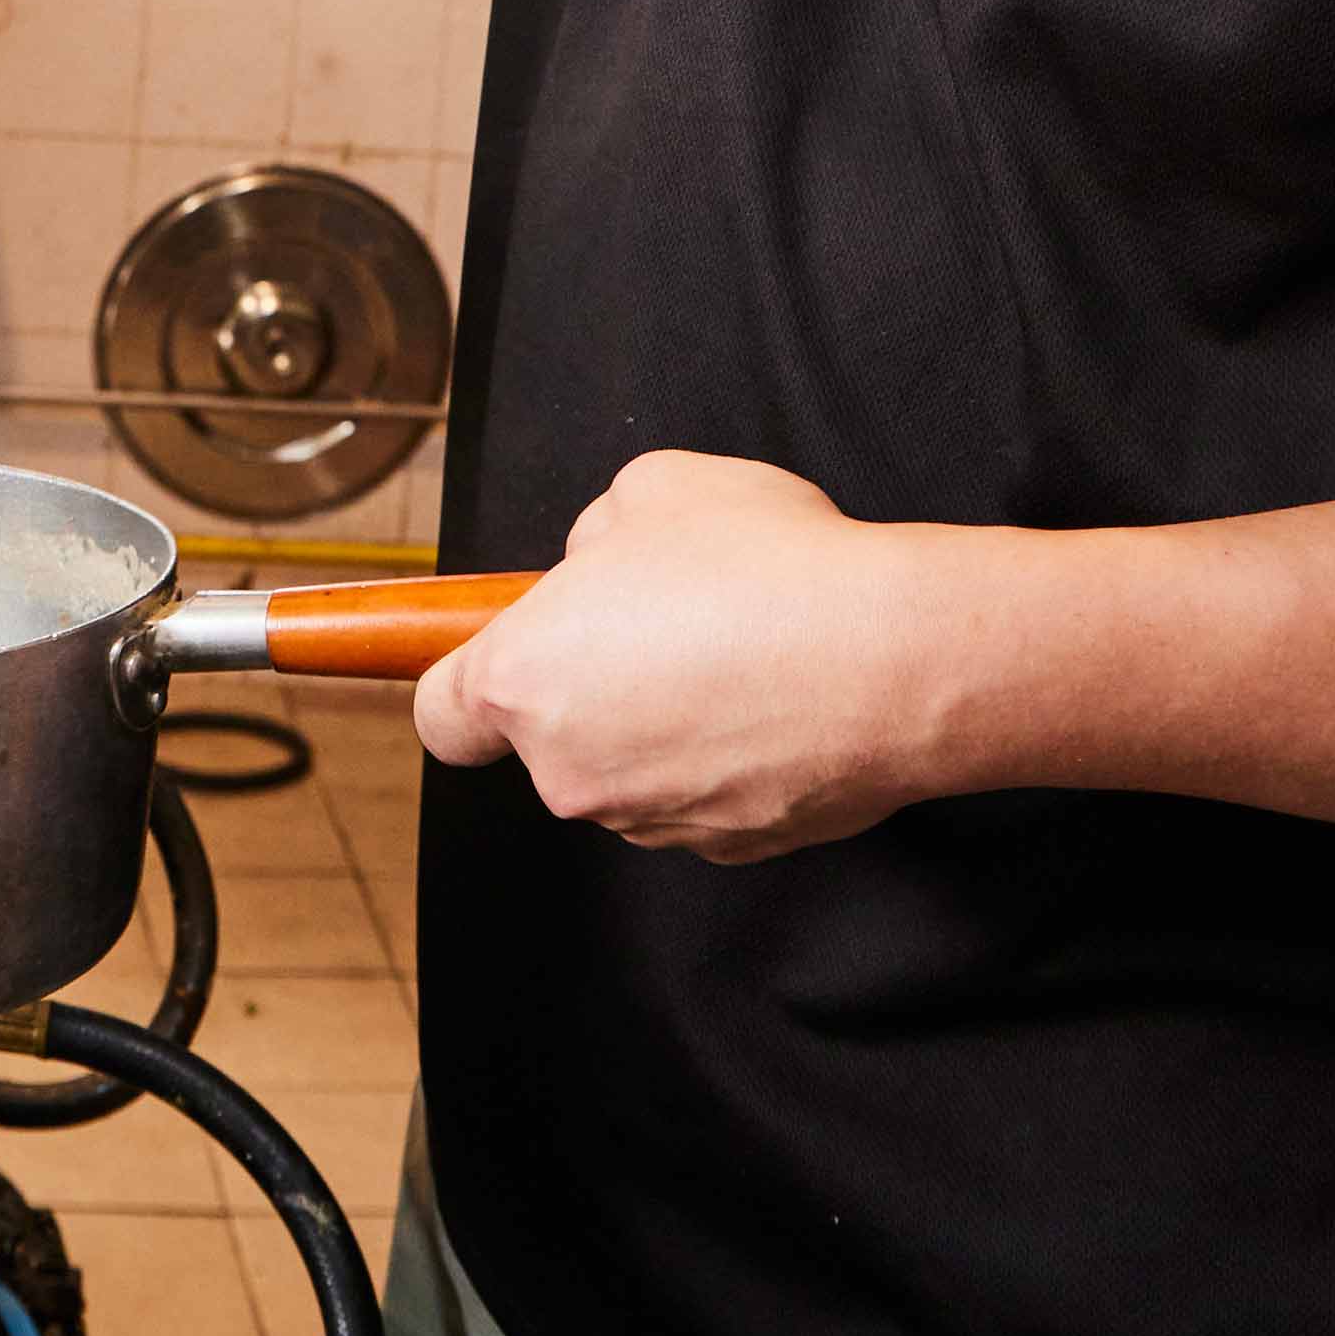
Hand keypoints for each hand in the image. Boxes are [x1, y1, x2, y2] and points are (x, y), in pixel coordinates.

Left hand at [414, 451, 939, 860]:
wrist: (891, 658)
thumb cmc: (768, 568)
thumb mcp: (652, 489)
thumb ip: (595, 535)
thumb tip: (599, 564)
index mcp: (525, 679)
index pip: (443, 716)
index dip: (465, 684)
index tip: (498, 661)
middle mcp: (571, 769)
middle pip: (551, 736)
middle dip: (595, 683)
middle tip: (667, 620)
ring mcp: (649, 819)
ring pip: (631, 768)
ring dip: (666, 722)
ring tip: (740, 653)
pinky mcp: (726, 846)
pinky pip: (703, 794)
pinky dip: (728, 758)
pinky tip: (779, 702)